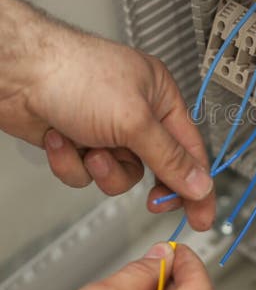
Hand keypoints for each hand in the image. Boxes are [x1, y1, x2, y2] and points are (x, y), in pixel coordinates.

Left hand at [0, 0, 214, 230]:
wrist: (17, 74)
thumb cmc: (75, 74)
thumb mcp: (134, 121)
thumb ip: (170, 158)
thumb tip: (199, 183)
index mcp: (160, 97)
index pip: (190, 148)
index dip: (198, 184)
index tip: (202, 216)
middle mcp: (136, 113)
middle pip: (156, 167)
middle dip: (145, 180)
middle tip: (152, 202)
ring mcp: (105, 129)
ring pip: (119, 175)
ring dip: (102, 169)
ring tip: (88, 148)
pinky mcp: (77, 141)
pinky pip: (86, 172)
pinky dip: (72, 162)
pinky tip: (60, 139)